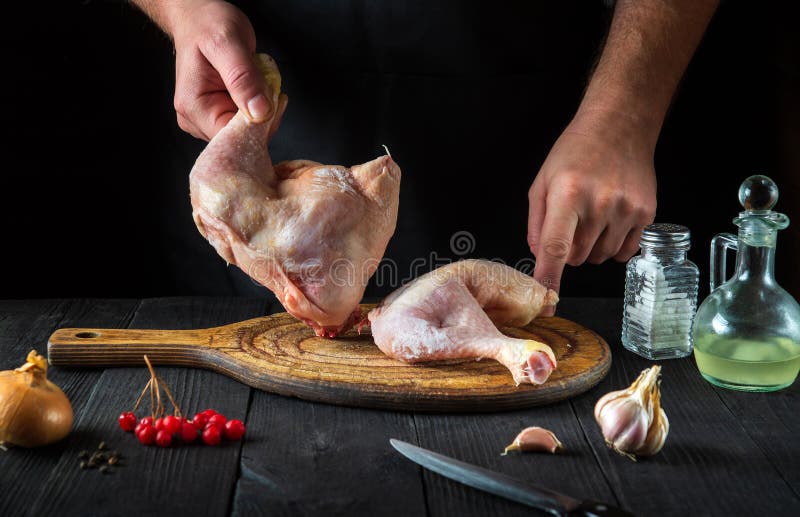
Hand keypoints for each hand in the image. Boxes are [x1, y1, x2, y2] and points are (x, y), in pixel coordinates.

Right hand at [171, 0, 272, 139]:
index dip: (260, 125)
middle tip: (267, 82)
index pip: (232, 137)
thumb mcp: (227, 43)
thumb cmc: (207, 25)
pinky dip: (261, 103)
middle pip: (242, 136)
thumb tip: (259, 112)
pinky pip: (250, 119)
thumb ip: (243, 78)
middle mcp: (196, 119)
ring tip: (258, 78)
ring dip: (264, 107)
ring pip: (249, 129)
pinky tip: (257, 85)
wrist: (199, 18)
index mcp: (193, 107)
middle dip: (264, 113)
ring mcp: (207, 119)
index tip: (275, 99)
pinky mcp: (220, 114)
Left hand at [527, 109, 656, 312]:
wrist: (619, 125)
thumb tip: (539, 256)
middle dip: (569, 249)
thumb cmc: (576, 151)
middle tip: (571, 221)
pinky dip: (614, 245)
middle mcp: (599, 204)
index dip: (549, 278)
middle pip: (577, 257)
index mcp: (568, 194)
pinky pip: (625, 251)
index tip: (545, 300)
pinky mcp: (646, 213)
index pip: (555, 248)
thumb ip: (536, 221)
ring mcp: (626, 210)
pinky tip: (611, 221)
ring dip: (591, 247)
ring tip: (592, 214)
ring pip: (600, 257)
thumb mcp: (542, 180)